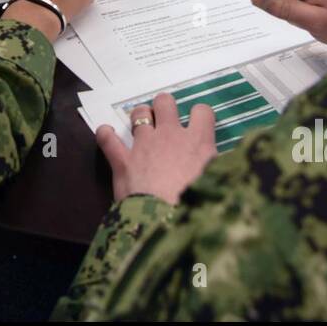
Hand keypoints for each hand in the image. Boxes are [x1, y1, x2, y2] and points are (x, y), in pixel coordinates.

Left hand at [96, 94, 215, 204]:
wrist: (168, 222)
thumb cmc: (199, 205)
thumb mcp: (220, 184)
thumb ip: (218, 168)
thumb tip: (220, 164)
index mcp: (198, 141)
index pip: (203, 111)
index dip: (200, 115)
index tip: (199, 124)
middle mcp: (170, 135)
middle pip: (165, 103)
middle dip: (164, 107)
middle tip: (165, 120)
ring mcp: (144, 145)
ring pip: (139, 114)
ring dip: (140, 116)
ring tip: (141, 125)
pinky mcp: (123, 160)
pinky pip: (108, 139)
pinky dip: (106, 134)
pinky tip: (106, 133)